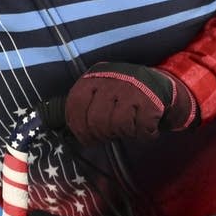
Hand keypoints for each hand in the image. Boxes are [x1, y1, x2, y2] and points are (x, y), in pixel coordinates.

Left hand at [47, 63, 196, 143]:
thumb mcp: (98, 92)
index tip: (86, 137)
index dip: (78, 128)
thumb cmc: (122, 95)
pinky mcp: (151, 100)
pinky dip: (143, 133)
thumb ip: (81, 105)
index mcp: (92, 77)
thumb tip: (53, 125)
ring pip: (116, 126)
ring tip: (127, 128)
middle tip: (109, 135)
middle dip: (100, 135)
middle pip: (95, 121)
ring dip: (122, 133)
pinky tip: (144, 127)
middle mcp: (110, 79)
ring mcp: (131, 89)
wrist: (162, 86)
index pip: (74, 107)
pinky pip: (139, 129)